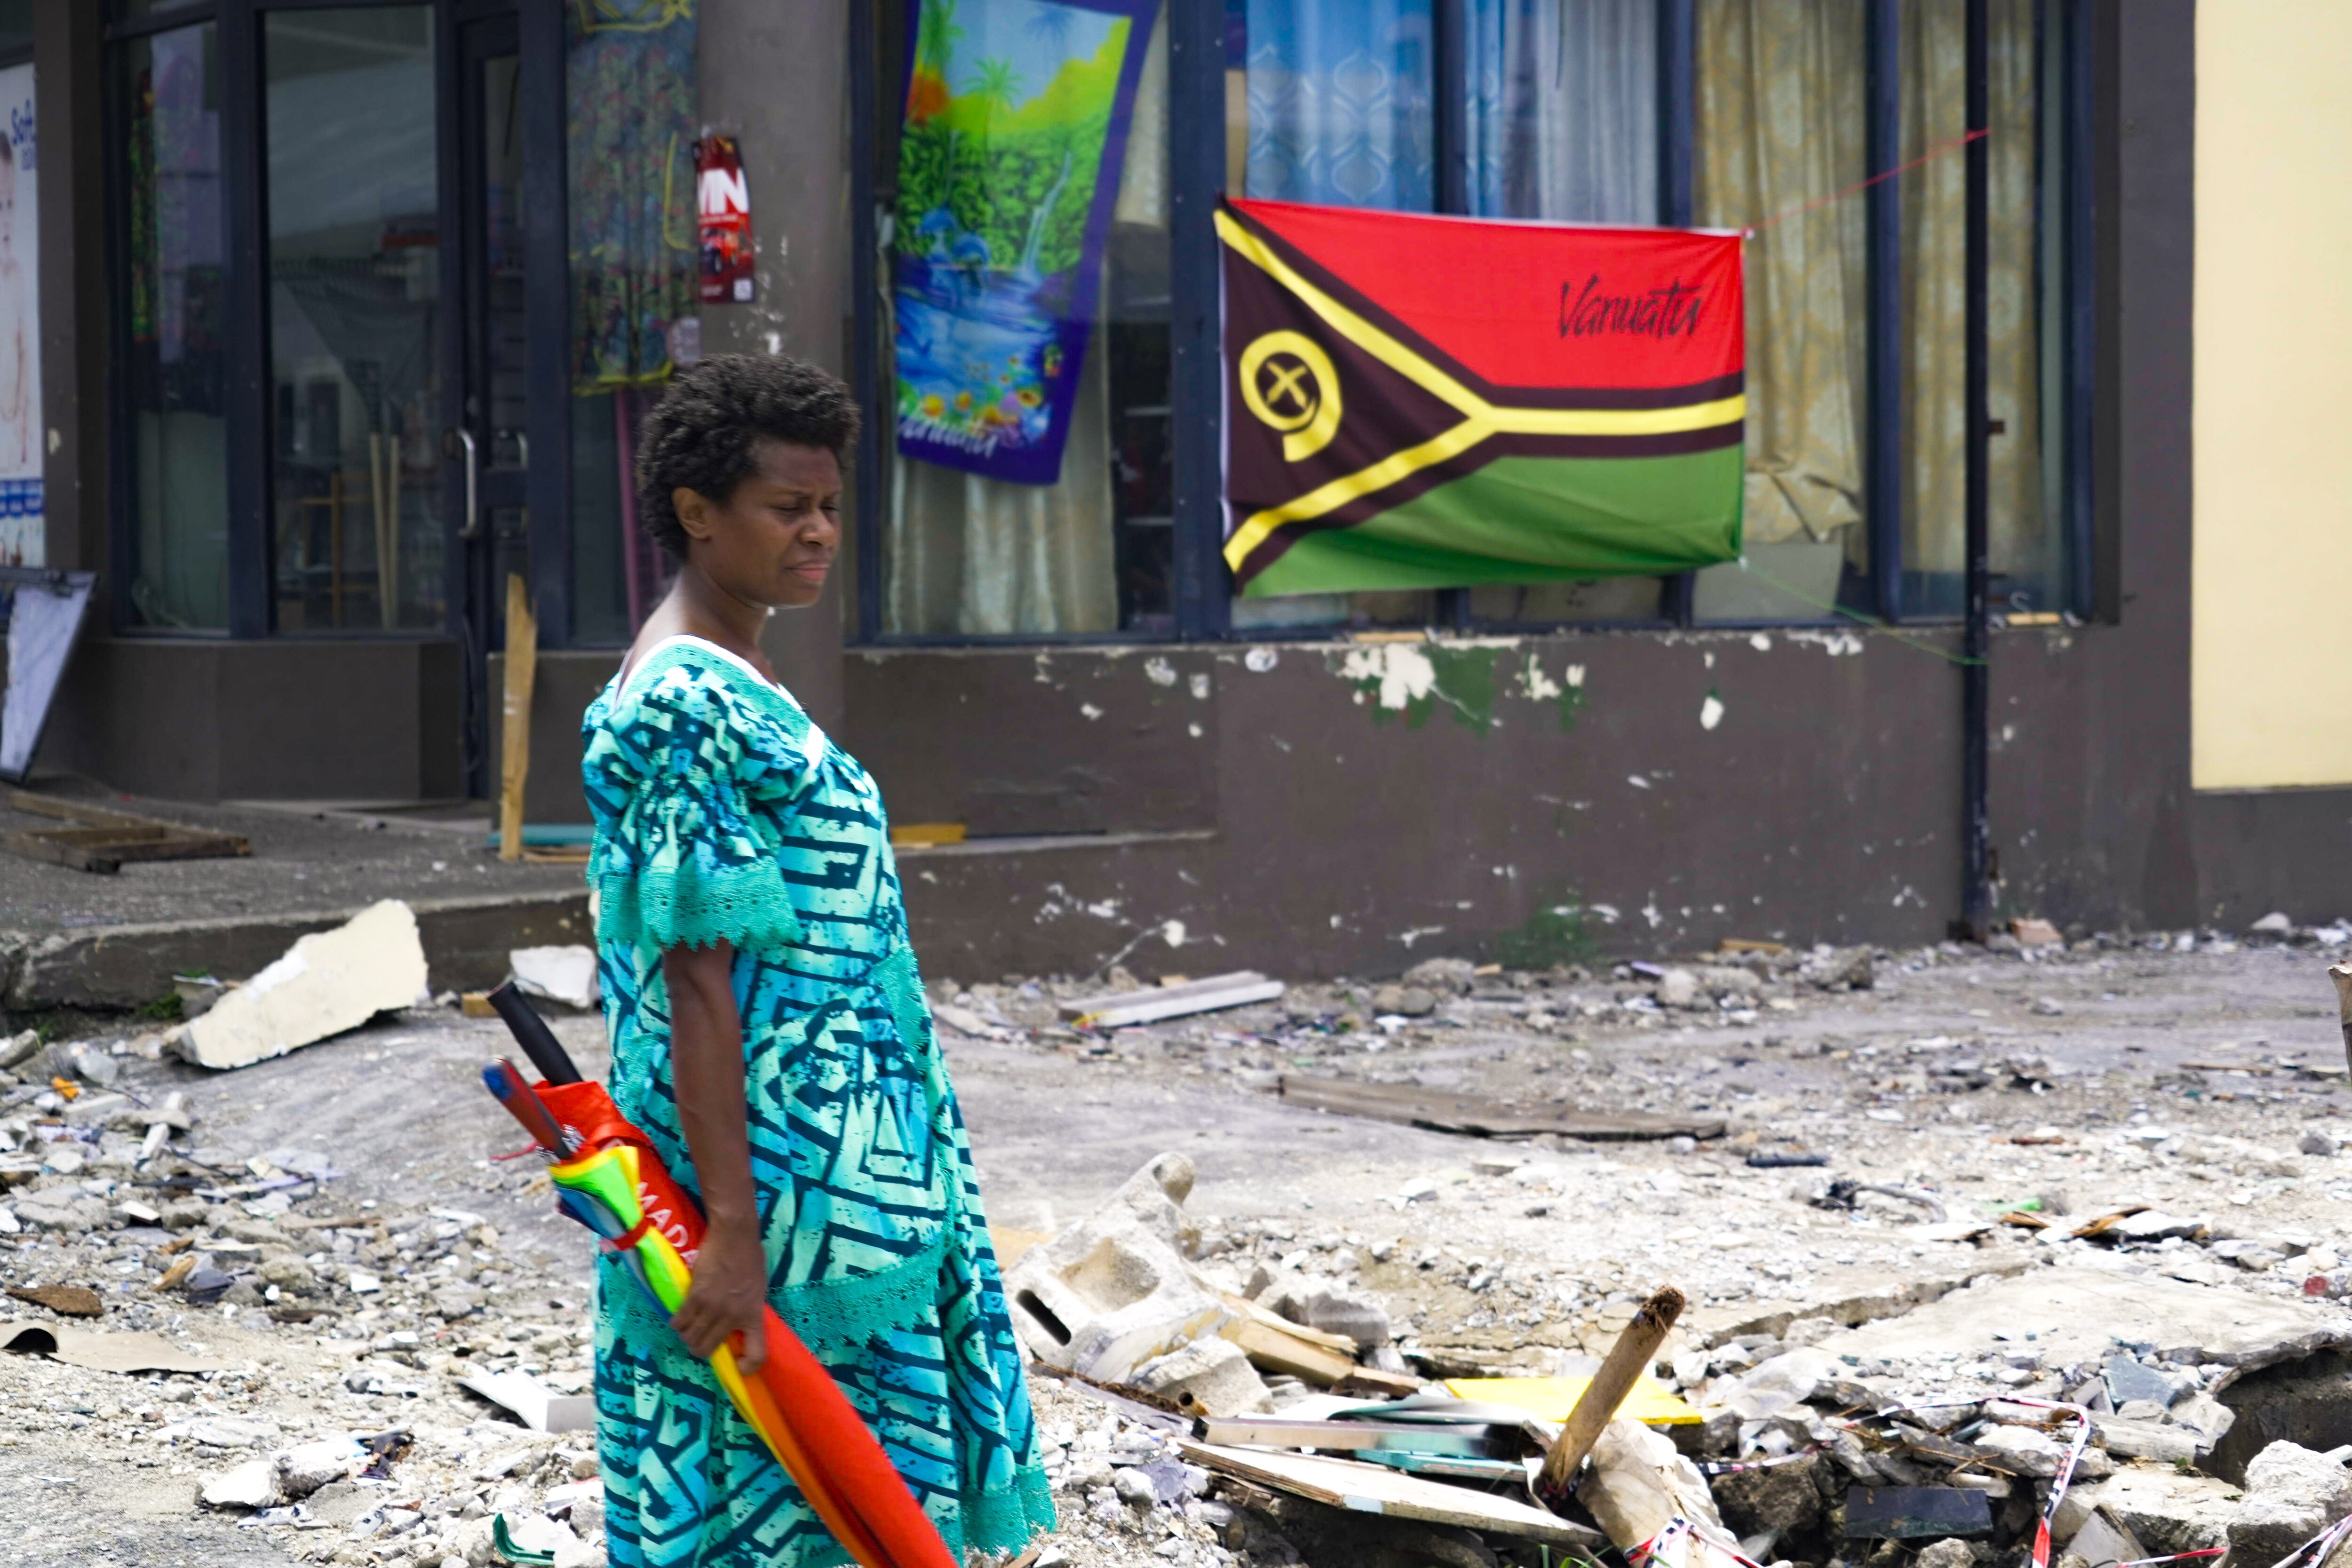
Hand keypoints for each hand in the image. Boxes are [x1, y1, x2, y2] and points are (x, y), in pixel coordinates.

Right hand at [670, 1217, 769, 1374]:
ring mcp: (712, 1307)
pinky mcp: (695, 1296)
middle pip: (708, 1349)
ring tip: (688, 1330)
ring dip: (687, 1337)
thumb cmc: (750, 1256)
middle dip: (701, 1349)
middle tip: (700, 1342)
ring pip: (691, 1338)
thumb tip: (738, 1322)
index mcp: (753, 1314)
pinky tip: (678, 1320)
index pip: (757, 1353)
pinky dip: (677, 1324)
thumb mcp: (758, 1287)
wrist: (734, 1234)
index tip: (738, 1364)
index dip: (748, 1366)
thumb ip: (748, 1307)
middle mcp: (732, 1316)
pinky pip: (680, 1321)